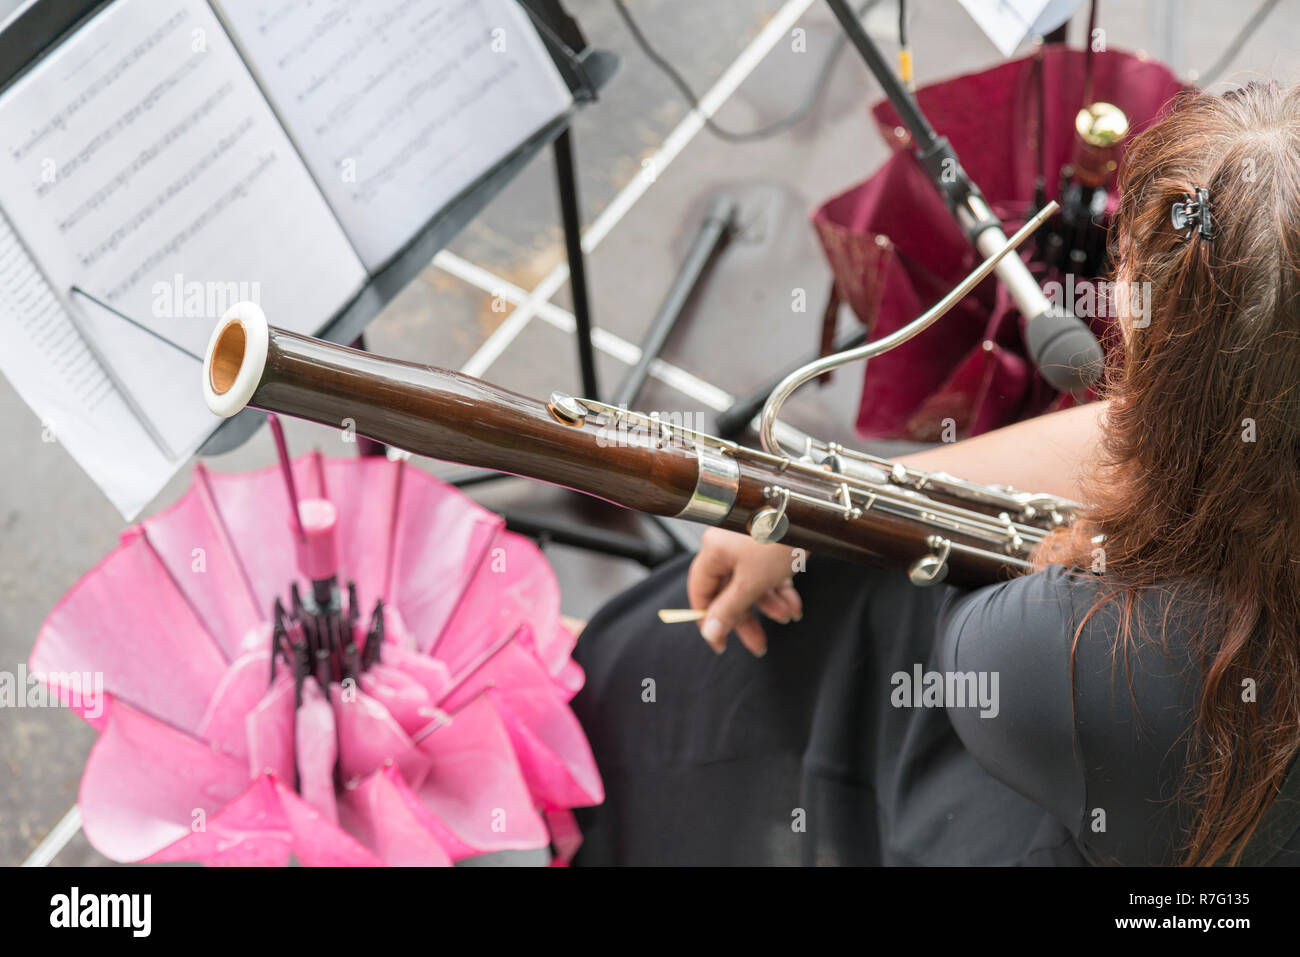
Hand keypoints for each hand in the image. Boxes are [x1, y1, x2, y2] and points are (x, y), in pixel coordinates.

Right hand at [687, 527, 802, 656]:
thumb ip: (729, 609)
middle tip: (759, 645)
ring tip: (788, 616)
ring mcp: (750, 545)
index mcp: (714, 552)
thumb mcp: (751, 581)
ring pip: (752, 584)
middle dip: (747, 619)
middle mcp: (728, 547)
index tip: (722, 644)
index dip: (710, 620)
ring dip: (770, 605)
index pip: (702, 592)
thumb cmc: (778, 536)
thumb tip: (710, 632)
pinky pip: (769, 574)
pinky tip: (794, 605)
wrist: (810, 512)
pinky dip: (780, 590)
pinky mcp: (770, 544)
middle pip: (729, 592)